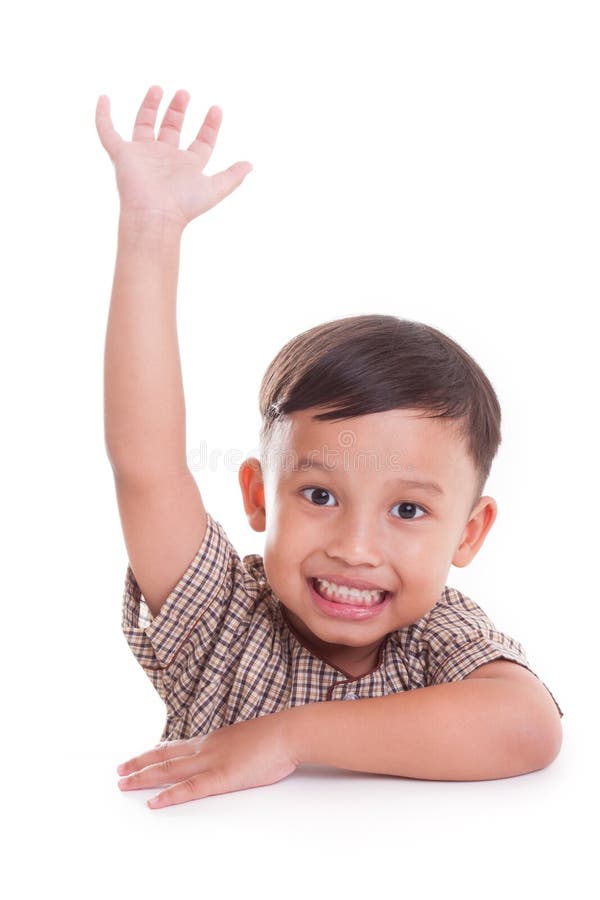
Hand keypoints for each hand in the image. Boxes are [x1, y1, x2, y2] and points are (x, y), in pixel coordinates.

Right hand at [95, 85, 252, 228]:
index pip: (200, 142)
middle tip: (185, 94)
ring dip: (150, 106)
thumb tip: (251, 165)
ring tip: (159, 88)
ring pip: (144, 124)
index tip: (217, 110)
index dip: (209, 127)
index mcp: (186, 166)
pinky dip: (103, 115)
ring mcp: (142, 155)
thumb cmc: (183, 205)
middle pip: (171, 129)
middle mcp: (164, 158)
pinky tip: (104, 98)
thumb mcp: (215, 189)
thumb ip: (232, 177)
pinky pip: (107, 131)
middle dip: (178, 111)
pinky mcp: (121, 154)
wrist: (155, 215)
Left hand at [117, 711, 298, 808]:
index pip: (178, 745)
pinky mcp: (221, 777)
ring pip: (169, 770)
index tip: (142, 755)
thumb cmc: (276, 737)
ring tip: (124, 784)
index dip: (157, 751)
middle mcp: (206, 748)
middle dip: (140, 763)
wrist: (289, 732)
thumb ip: (235, 748)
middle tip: (120, 770)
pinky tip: (153, 802)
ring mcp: (211, 761)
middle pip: (166, 756)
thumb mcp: (249, 739)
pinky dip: (168, 796)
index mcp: (214, 739)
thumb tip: (235, 753)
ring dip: (144, 777)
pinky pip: (189, 789)